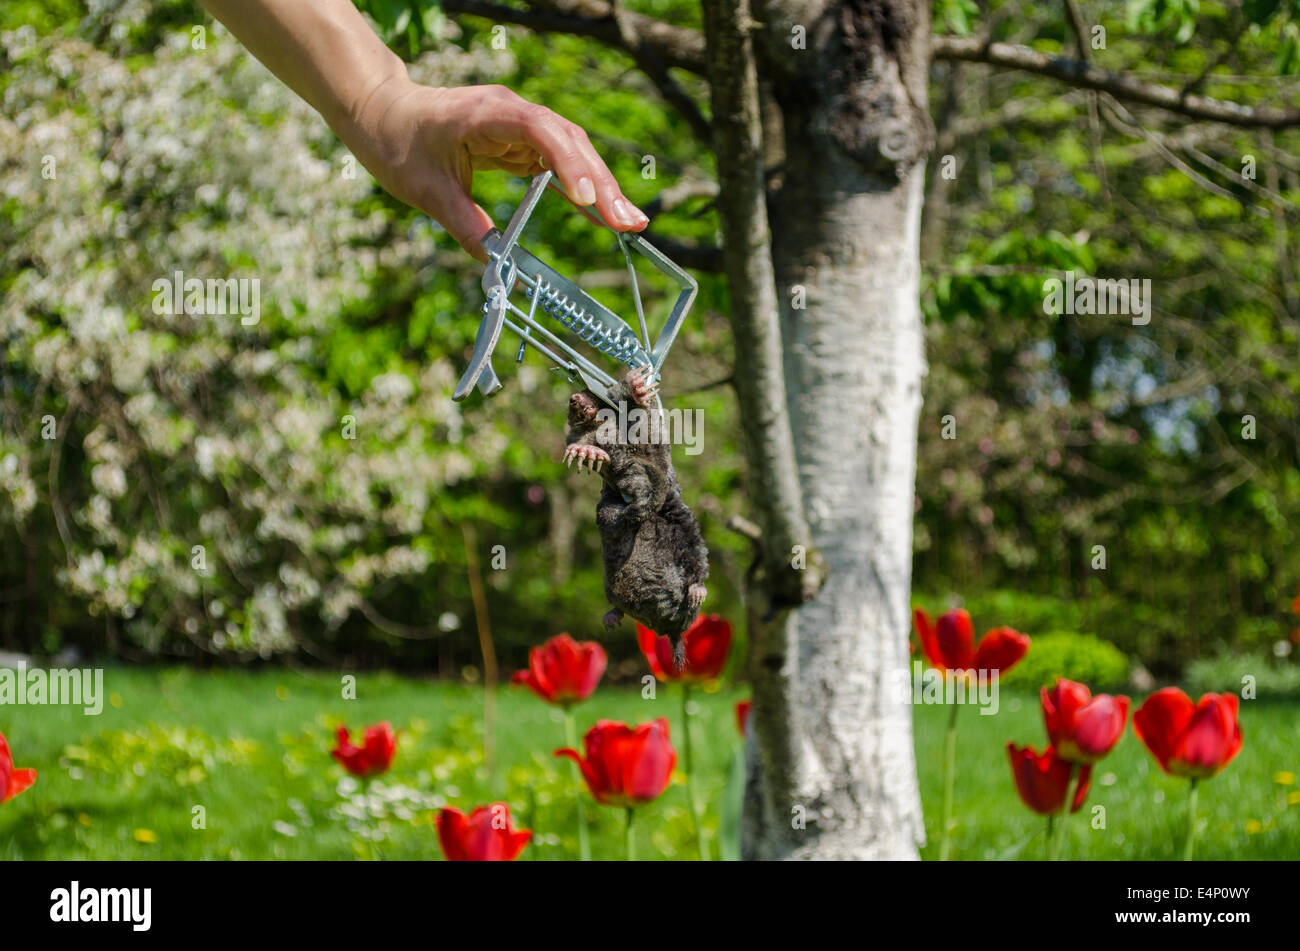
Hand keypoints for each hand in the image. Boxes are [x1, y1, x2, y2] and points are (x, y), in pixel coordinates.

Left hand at [343, 79, 649, 259]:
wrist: (382, 111)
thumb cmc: (397, 142)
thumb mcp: (424, 189)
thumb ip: (461, 222)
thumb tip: (494, 261)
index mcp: (486, 114)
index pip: (539, 131)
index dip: (568, 163)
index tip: (589, 198)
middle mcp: (511, 113)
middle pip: (568, 142)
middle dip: (601, 183)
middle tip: (628, 223)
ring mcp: (520, 126)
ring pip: (572, 152)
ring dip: (601, 187)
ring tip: (630, 224)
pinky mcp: (521, 142)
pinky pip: (559, 163)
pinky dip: (582, 188)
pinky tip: (604, 214)